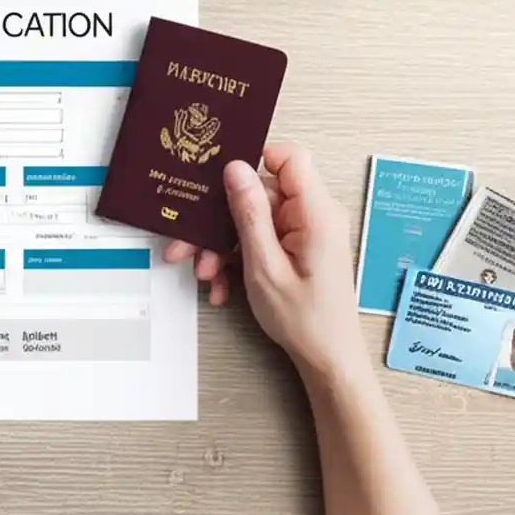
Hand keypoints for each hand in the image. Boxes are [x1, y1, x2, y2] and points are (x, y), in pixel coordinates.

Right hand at [164, 144, 364, 381]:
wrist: (327, 357)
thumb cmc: (305, 319)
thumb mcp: (265, 266)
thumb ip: (250, 214)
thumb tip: (236, 169)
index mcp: (315, 213)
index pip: (291, 157)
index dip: (255, 159)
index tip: (219, 178)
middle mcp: (313, 215)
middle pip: (260, 194)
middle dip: (220, 220)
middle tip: (188, 245)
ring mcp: (304, 231)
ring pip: (253, 219)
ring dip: (222, 245)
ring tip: (204, 273)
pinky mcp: (296, 245)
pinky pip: (260, 238)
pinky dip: (236, 258)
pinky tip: (221, 284)